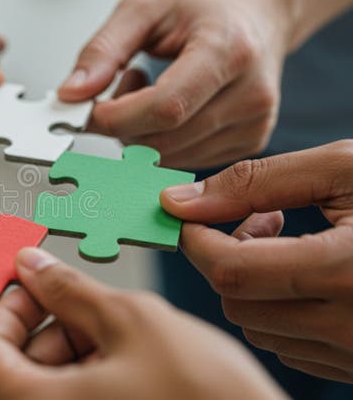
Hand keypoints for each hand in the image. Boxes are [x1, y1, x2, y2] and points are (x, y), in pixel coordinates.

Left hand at [0, 248, 284, 399]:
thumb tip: (34, 267)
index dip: (7, 307)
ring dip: (80, 348)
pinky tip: (138, 361)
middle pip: (16, 366)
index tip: (35, 285)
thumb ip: (72, 290)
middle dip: (54, 326)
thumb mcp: (133, 323)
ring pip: (50, 383)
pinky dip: (96, 374)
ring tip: (131, 336)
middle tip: (93, 304)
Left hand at [58, 0, 296, 168]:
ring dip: (140, 133)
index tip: (87, 111)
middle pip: (164, 139)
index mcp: (229, 50)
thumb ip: (102, 50)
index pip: (166, 108)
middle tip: (121, 86)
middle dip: (123, 125)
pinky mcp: (250, 144)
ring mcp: (254, 124)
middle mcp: (251, 92)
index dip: (117, 117)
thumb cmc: (203, 8)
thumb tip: (72, 94)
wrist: (256, 15)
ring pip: (169, 157)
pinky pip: (184, 161)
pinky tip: (170, 109)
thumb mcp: (144, 9)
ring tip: (151, 90)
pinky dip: (161, 142)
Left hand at [161, 140, 352, 381]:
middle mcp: (352, 327)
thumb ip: (258, 181)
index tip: (195, 212)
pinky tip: (311, 273)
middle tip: (262, 216)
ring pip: (256, 324)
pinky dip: (280, 306)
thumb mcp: (346, 170)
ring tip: (290, 239)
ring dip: (252, 281)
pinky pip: (289, 343)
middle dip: (226, 255)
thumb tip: (178, 201)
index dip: (197, 238)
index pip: (231, 269)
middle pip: (235, 300)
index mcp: (349, 271)